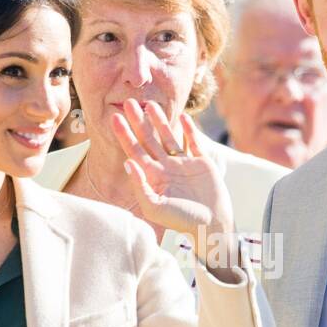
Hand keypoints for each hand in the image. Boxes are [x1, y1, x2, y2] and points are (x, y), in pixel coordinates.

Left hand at [108, 99, 238, 267]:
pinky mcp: (202, 162)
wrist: (211, 225)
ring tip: (151, 104)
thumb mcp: (155, 207)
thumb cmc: (181, 220)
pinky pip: (193, 142)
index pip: (135, 151)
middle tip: (129, 102)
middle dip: (139, 122)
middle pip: (149, 140)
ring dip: (160, 121)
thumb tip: (127, 163)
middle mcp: (166, 168)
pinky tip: (183, 116)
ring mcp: (184, 164)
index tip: (114, 118)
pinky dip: (189, 130)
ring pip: (169, 137)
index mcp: (153, 178)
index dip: (125, 135)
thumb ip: (140, 186)